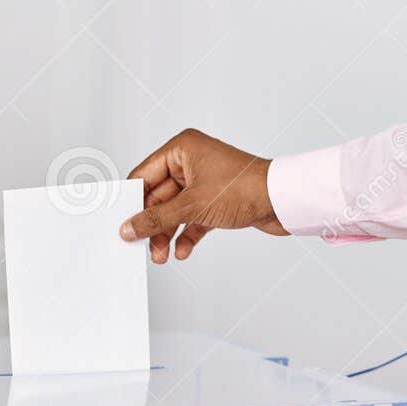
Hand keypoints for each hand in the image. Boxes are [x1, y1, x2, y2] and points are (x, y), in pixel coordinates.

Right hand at [119, 129, 286, 261]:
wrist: (284, 201)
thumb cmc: (245, 187)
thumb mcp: (192, 206)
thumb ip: (156, 219)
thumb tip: (130, 227)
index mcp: (182, 149)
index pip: (144, 175)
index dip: (133, 201)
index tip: (122, 222)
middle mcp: (191, 162)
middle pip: (158, 197)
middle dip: (153, 224)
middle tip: (143, 245)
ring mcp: (204, 182)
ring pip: (174, 210)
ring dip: (167, 234)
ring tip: (162, 255)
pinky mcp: (215, 200)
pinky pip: (192, 218)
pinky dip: (186, 235)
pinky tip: (182, 251)